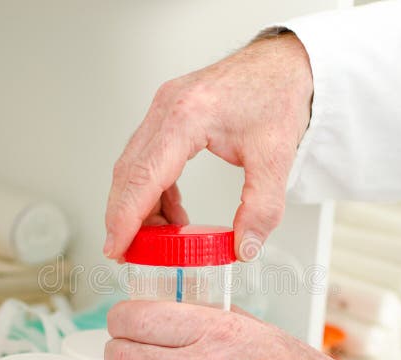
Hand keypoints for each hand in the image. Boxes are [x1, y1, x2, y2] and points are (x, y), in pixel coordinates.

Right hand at [104, 32, 312, 260]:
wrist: (285, 65)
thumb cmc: (277, 96)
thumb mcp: (275, 159)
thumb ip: (261, 208)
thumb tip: (245, 247)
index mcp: (187, 117)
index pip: (143, 176)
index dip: (125, 218)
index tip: (116, 247)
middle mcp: (167, 108)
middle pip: (129, 173)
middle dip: (124, 218)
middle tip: (128, 253)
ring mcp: (163, 109)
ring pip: (133, 167)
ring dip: (140, 206)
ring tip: (159, 240)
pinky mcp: (168, 115)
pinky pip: (148, 159)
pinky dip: (154, 190)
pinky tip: (172, 213)